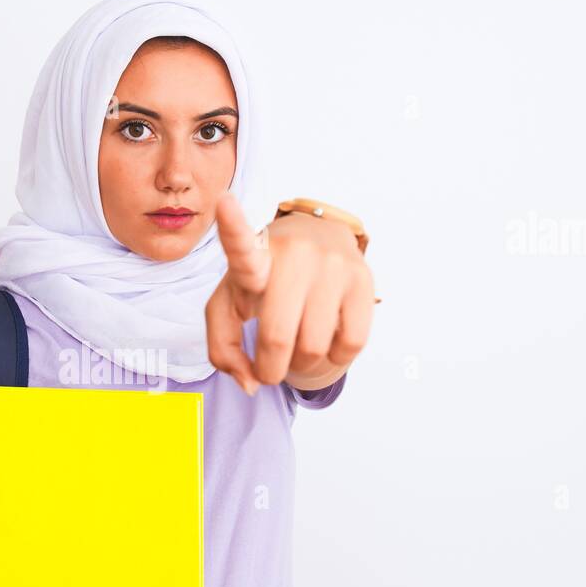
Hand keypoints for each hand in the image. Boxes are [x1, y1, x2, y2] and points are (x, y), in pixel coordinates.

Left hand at [205, 191, 374, 395]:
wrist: (315, 242)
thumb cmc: (263, 282)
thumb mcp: (229, 307)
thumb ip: (223, 350)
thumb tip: (253, 384)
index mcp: (254, 258)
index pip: (240, 245)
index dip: (231, 226)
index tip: (223, 202)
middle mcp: (293, 255)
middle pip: (278, 337)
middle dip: (270, 369)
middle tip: (269, 369)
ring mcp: (331, 264)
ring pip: (315, 348)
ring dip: (302, 365)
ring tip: (298, 347)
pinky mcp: (362, 278)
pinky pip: (350, 345)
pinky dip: (334, 358)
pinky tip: (326, 337)